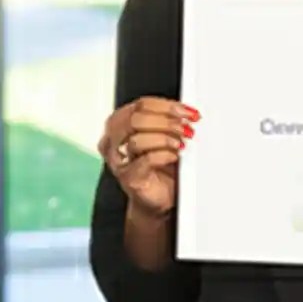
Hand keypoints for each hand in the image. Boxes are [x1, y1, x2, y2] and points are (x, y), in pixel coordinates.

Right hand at [97, 97, 199, 218]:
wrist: (159, 196)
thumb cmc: (161, 164)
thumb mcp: (164, 135)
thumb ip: (169, 120)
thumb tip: (187, 111)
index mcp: (121, 123)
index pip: (141, 105)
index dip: (167, 106)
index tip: (187, 112)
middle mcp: (115, 140)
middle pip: (135, 119)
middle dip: (166, 121)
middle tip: (186, 127)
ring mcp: (118, 161)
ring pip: (136, 140)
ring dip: (164, 138)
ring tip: (181, 143)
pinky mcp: (129, 179)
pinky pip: (144, 161)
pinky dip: (162, 155)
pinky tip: (174, 156)